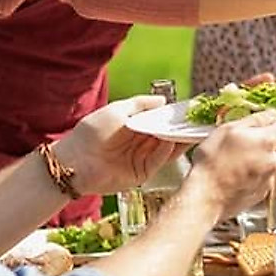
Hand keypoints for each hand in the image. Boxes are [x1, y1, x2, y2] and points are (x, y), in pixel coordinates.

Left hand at [54, 96, 185, 195]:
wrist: (73, 161)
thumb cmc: (92, 131)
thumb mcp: (117, 110)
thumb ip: (141, 104)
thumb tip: (164, 100)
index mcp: (137, 127)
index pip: (163, 121)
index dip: (177, 116)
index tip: (193, 110)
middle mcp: (143, 143)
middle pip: (169, 136)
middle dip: (184, 129)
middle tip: (202, 121)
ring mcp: (142, 159)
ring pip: (168, 149)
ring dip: (180, 141)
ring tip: (195, 131)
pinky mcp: (140, 174)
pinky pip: (158, 162)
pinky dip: (167, 153)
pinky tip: (173, 143)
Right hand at [186, 103, 275, 221]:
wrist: (202, 200)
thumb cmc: (212, 162)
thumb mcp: (229, 129)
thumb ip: (255, 120)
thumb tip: (273, 116)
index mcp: (269, 140)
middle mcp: (274, 160)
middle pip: (273, 144)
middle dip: (259, 143)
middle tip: (234, 148)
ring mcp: (269, 179)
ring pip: (264, 161)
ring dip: (251, 160)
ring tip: (228, 166)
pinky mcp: (262, 195)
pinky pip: (258, 178)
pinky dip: (248, 176)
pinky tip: (231, 178)